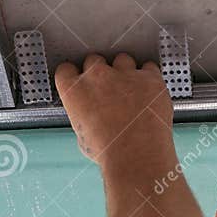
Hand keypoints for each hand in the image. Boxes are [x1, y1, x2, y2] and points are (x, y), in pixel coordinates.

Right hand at [54, 53, 173, 168]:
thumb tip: (92, 119)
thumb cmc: (111, 153)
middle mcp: (97, 76)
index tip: (82, 83)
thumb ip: (84, 117)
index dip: (75, 77)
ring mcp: (125, 74)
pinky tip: (149, 92)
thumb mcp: (83, 137)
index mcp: (74, 90)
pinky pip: (149, 68)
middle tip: (110, 92)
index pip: (66, 69)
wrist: (138, 156)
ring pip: (123, 60)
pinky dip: (149, 77)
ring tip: (132, 92)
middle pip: (95, 61)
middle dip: (101, 74)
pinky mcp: (149, 78)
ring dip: (126, 72)